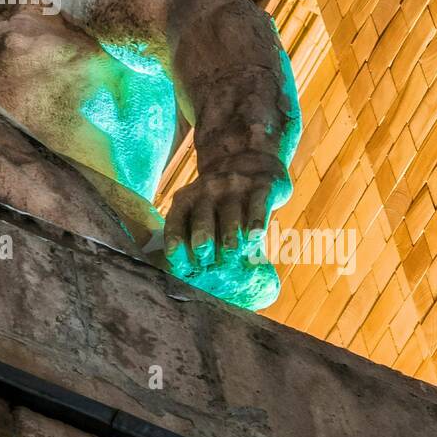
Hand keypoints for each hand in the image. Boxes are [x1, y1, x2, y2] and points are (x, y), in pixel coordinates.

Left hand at [163, 161, 289, 276]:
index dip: (176, 240)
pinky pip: (258, 205)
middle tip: (205, 258)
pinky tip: (255, 236)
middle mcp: (208, 191)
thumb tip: (191, 279)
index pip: (176, 220)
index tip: (175, 259)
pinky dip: (256, 221)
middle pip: (202, 219)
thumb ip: (194, 235)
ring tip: (232, 252)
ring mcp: (235, 187)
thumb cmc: (220, 199)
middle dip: (202, 239)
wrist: (249, 157)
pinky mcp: (261, 186)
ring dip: (230, 236)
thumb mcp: (199, 206)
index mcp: (187, 199)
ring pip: (231, 215)